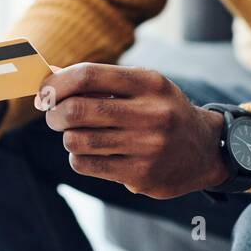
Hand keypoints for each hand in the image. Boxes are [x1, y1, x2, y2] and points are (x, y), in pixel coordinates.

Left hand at [37, 63, 228, 197]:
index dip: (57, 84)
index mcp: (149, 83)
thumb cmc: (163, 111)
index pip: (87, 76)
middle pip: (76, 110)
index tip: (45, 91)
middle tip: (54, 116)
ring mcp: (147, 147)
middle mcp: (151, 113)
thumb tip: (49, 75)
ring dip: (68, 137)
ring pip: (77, 141)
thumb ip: (99, 81)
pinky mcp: (141, 175)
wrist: (205, 150)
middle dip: (54, 114)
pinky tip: (90, 153)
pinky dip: (79, 157)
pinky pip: (86, 165)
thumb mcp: (142, 87)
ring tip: (77, 135)